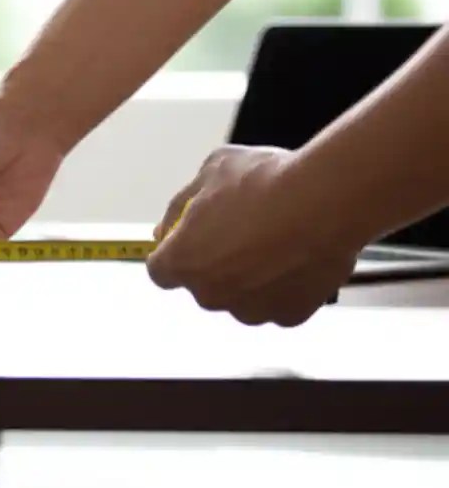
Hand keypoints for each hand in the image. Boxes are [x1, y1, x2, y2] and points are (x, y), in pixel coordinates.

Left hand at [148, 145, 360, 326]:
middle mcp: (210, 294)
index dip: (175, 253)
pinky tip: (296, 257)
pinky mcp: (288, 316)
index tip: (189, 239)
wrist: (325, 201)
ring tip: (274, 241)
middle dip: (215, 263)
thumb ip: (180, 205)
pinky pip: (278, 303)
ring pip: (241, 296)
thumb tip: (167, 228)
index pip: (161, 270)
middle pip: (203, 283)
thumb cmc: (264, 181)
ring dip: (250, 277)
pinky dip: (284, 287)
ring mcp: (250, 309)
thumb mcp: (210, 171)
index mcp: (181, 261)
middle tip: (242, 232)